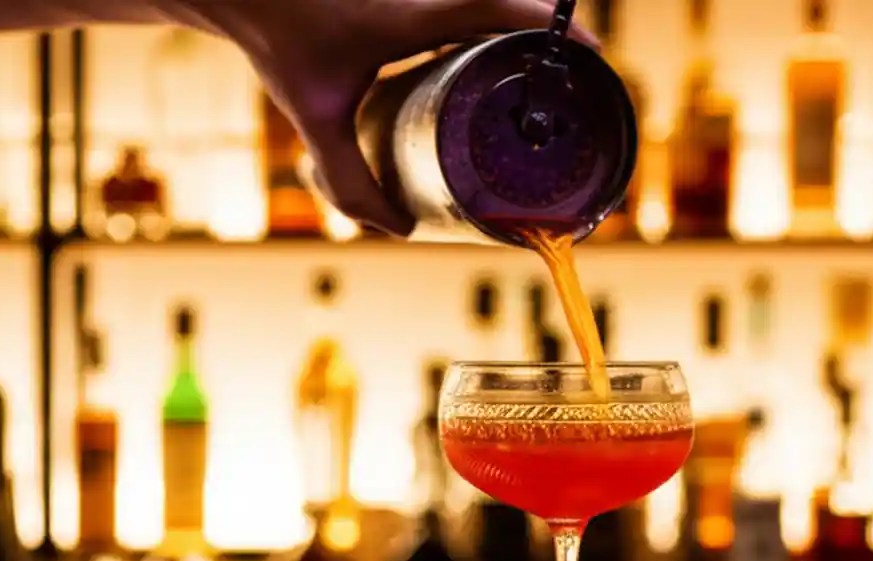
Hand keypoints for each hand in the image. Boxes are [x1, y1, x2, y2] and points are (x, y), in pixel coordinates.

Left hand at [163, 0, 598, 236]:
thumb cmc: (283, 43)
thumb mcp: (315, 115)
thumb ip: (348, 178)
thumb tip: (398, 227)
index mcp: (413, 17)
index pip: (495, 12)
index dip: (547, 28)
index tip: (589, 49)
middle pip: (504, 9)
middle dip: (544, 41)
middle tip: (571, 79)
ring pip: (486, 9)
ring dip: (518, 34)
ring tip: (544, 78)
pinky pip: (468, 10)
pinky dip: (489, 31)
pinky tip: (497, 64)